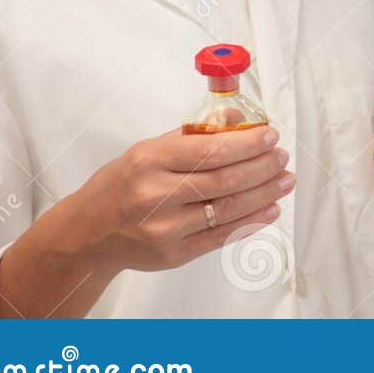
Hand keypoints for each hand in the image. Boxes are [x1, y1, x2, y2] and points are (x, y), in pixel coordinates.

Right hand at [72, 125, 292, 274]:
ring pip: (228, 209)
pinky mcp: (172, 254)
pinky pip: (221, 237)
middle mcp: (156, 195)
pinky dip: (251, 222)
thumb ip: (194, 134)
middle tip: (282, 158)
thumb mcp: (150, 148)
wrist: (88, 232)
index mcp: (151, 160)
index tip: (271, 136)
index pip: (212, 150)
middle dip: (263, 167)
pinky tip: (270, 209)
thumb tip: (237, 118)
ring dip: (265, 194)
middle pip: (225, 180)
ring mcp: (164, 228)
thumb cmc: (123, 183)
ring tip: (285, 181)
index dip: (248, 144)